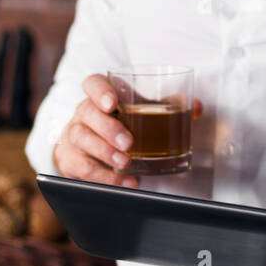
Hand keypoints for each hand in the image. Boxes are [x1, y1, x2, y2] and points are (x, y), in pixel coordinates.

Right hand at [53, 74, 202, 187]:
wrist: (93, 150)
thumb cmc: (123, 124)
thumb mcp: (144, 113)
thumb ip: (170, 107)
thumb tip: (196, 106)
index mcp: (100, 95)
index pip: (93, 83)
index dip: (100, 90)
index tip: (113, 103)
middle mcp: (83, 112)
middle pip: (87, 112)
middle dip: (108, 129)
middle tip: (129, 143)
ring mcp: (73, 135)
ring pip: (81, 139)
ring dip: (105, 153)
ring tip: (127, 163)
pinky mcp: (69, 159)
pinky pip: (81, 167)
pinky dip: (104, 177)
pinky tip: (125, 182)